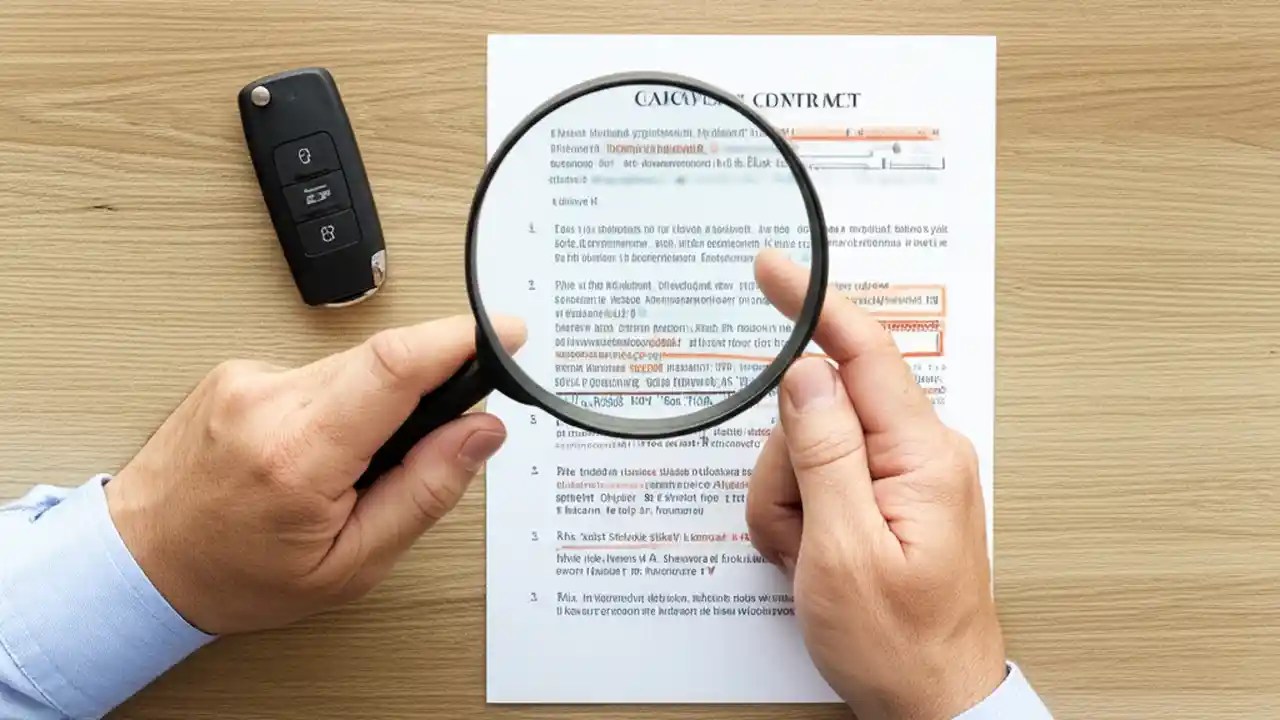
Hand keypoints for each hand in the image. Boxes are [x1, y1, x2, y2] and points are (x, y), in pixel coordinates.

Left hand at [105, 314, 524, 635]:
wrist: (140, 561)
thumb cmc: (238, 575)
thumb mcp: (351, 564)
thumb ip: (426, 492)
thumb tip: (482, 432)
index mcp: (299, 456)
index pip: (394, 367)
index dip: (459, 339)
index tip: (505, 332)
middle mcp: (268, 402)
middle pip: (384, 359)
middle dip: (423, 389)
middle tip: (417, 444)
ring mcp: (247, 378)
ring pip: (353, 365)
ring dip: (374, 403)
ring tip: (347, 465)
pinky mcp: (238, 368)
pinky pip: (319, 371)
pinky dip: (336, 403)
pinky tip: (315, 448)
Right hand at [747, 250, 1004, 719]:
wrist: (932, 704)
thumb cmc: (900, 645)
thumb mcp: (842, 551)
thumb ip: (823, 453)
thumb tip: (806, 375)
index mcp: (922, 456)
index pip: (864, 354)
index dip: (814, 306)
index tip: (774, 270)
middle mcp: (920, 454)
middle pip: (820, 410)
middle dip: (786, 467)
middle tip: (796, 532)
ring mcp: (903, 476)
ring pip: (809, 448)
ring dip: (791, 502)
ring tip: (810, 557)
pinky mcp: (885, 497)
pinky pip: (821, 479)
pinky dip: (801, 517)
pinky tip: (814, 556)